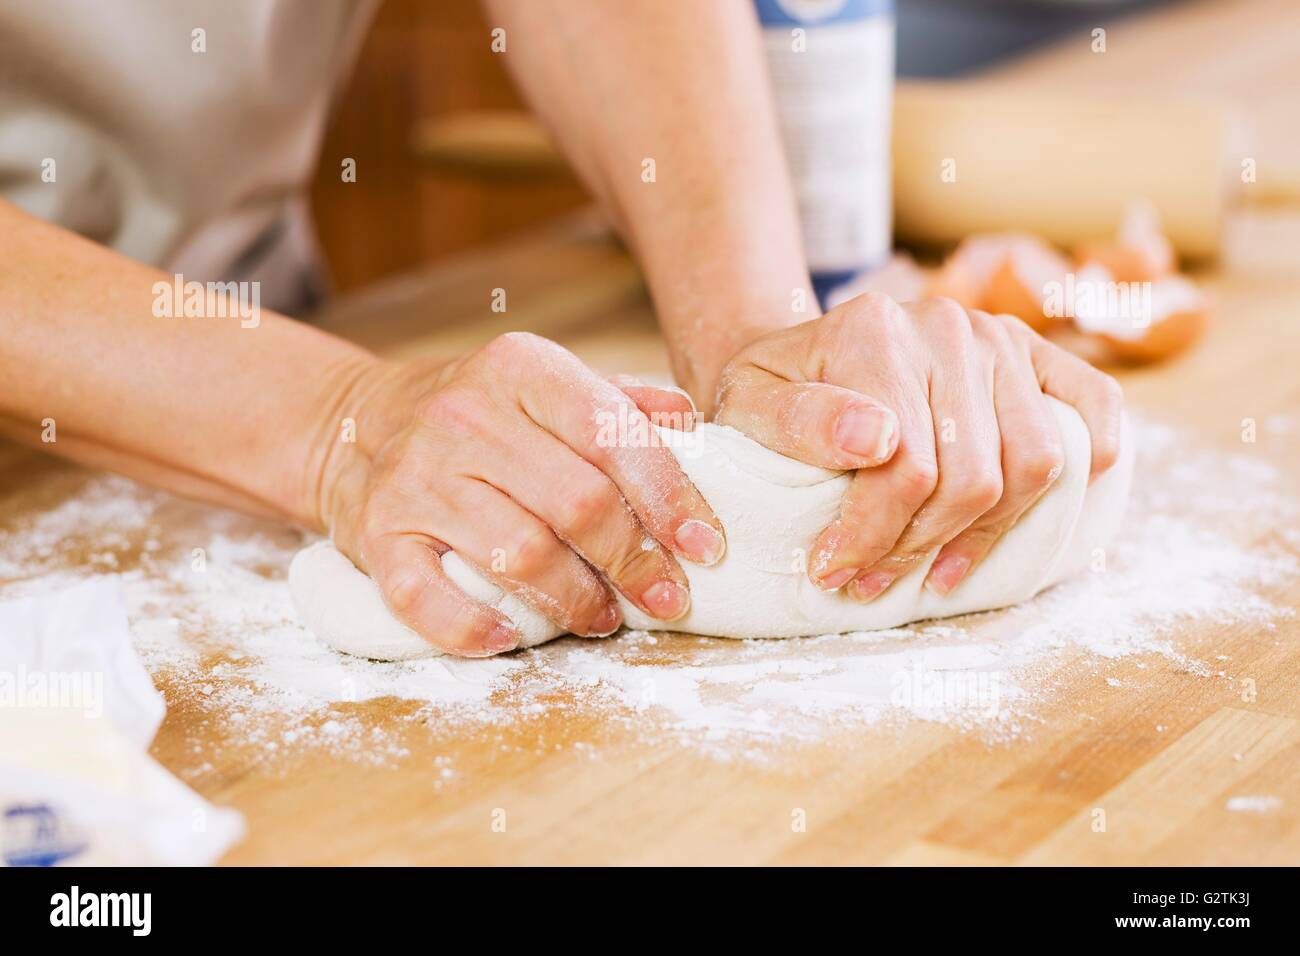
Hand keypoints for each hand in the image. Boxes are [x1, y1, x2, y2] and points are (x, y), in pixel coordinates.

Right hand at [314, 333, 724, 656]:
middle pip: (575, 504)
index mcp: (520, 369)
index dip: (668, 498)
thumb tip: (692, 424)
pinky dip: (469, 628)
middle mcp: (464, 416)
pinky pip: (424, 596)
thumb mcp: (545, 384)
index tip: (705, 548)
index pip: (611, 436)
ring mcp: (415, 477)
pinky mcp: (375, 533)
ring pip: (516, 555)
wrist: (354, 425)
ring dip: (573, 601)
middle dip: (633, 562)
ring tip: (600, 617)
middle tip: (664, 598)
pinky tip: (507, 639)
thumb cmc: (479, 415)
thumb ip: (619, 404)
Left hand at [714, 293, 1123, 599]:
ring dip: (987, 534)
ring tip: (933, 572)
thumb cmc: (775, 390)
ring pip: (1034, 463)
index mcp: (875, 331)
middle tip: (869, 584)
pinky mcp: (1036, 352)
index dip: (873, 535)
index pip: (904, 465)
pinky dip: (1092, 456)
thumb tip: (876, 440)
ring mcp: (1000, 336)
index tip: (833, 572)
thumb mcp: (749, 403)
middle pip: (971, 475)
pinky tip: (1042, 507)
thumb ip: (798, 421)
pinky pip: (1094, 401)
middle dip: (919, 547)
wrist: (799, 357)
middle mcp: (948, 326)